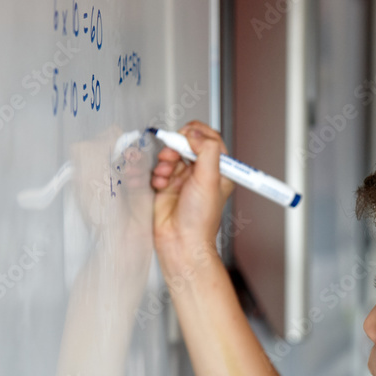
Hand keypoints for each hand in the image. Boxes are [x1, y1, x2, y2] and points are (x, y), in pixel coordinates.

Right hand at [151, 121, 233, 269]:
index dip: (196, 133)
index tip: (186, 137)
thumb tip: (196, 133)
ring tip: (164, 175)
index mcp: (219, 170)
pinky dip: (156, 175)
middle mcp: (202, 173)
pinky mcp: (168, 187)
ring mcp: (184, 179)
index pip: (210, 139)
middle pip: (186, 144)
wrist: (181, 242)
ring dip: (164, 162)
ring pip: (171, 156)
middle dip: (175, 148)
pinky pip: (159, 170)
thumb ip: (207, 151)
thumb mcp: (210, 179)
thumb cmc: (200, 219)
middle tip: (172, 156)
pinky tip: (159, 185)